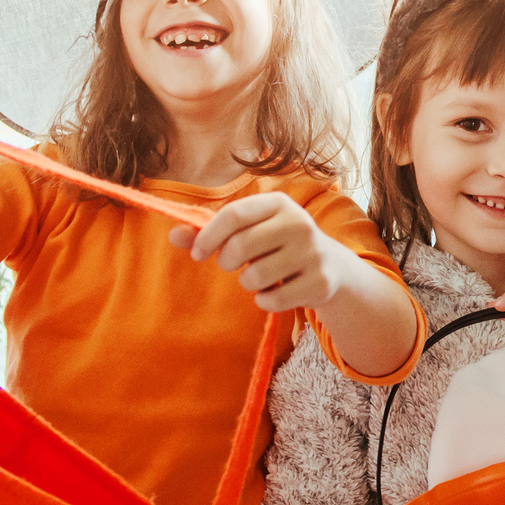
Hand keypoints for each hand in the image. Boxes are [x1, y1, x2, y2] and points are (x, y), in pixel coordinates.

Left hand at [170, 190, 358, 312]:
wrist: (331, 267)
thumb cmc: (278, 245)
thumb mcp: (250, 231)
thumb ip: (210, 232)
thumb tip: (173, 235)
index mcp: (278, 203)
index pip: (233, 215)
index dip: (208, 236)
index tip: (198, 254)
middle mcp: (299, 223)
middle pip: (241, 246)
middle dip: (227, 262)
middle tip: (232, 266)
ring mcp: (313, 253)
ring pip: (255, 276)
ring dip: (248, 283)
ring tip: (261, 277)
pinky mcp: (320, 282)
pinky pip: (273, 300)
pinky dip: (265, 301)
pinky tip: (276, 292)